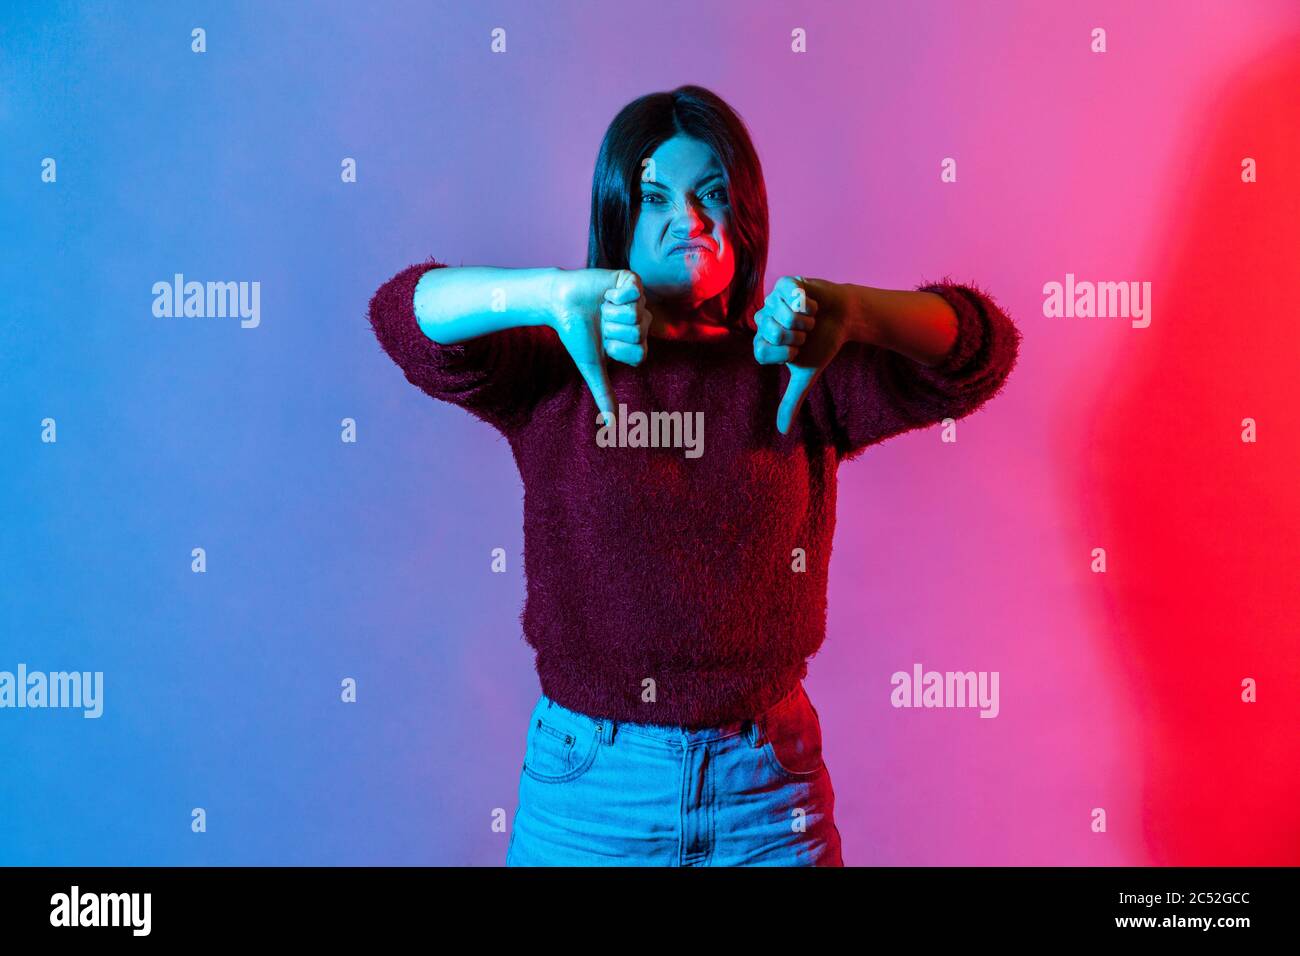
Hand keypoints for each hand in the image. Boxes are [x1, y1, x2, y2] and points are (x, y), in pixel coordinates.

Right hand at [548, 268, 652, 420]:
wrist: (560, 305)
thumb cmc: (576, 335)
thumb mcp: (592, 367)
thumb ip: (604, 393)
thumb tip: (611, 425)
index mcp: (636, 341)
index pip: (640, 353)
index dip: (618, 349)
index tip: (604, 342)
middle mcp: (640, 321)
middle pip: (639, 333)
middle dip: (613, 330)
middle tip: (601, 323)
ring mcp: (638, 300)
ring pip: (636, 313)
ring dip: (611, 313)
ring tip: (602, 308)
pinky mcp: (630, 281)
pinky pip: (635, 292)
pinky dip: (615, 295)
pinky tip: (606, 294)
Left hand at [752, 275, 851, 433]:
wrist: (843, 319)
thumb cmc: (822, 345)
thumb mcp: (806, 375)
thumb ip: (791, 401)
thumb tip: (781, 431)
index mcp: (762, 342)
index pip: (760, 351)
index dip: (784, 352)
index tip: (797, 350)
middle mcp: (762, 321)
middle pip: (773, 332)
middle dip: (798, 336)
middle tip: (806, 332)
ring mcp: (772, 300)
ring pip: (784, 315)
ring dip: (805, 321)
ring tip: (810, 319)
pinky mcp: (785, 284)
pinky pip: (793, 297)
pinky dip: (809, 304)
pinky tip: (811, 304)